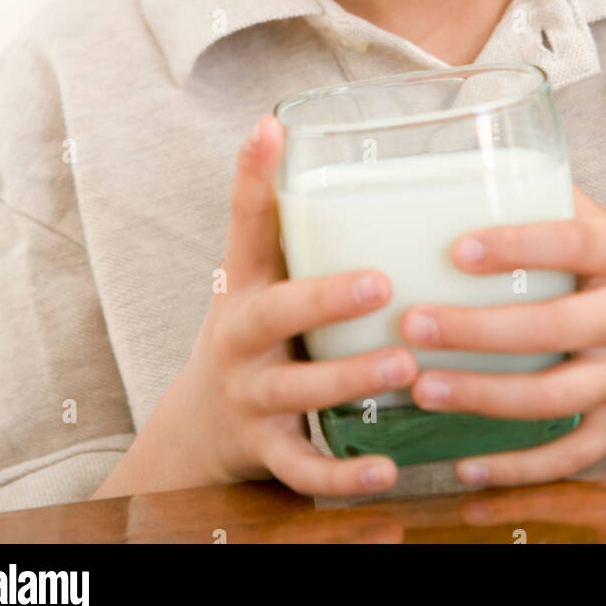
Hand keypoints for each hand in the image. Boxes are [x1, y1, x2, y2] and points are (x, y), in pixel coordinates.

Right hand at [169, 116, 418, 496]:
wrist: (199, 429)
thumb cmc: (258, 334)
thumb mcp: (264, 279)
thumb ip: (306, 231)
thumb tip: (364, 159)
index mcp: (246, 283)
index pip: (245, 221)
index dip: (251, 174)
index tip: (268, 129)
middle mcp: (241, 336)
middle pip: (274, 313)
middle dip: (324, 298)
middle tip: (380, 283)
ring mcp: (250, 395)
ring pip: (298, 390)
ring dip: (351, 380)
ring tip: (406, 367)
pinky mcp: (265, 451)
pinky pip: (305, 469)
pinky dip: (344, 476)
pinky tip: (387, 471)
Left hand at [398, 185, 605, 487]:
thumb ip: (572, 211)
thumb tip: (499, 170)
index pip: (573, 245)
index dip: (516, 245)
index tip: (458, 248)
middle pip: (552, 329)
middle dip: (477, 331)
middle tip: (414, 323)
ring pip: (552, 399)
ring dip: (482, 397)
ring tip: (423, 386)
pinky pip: (569, 456)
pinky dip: (517, 469)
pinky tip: (465, 467)